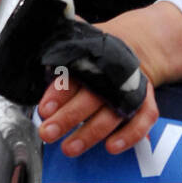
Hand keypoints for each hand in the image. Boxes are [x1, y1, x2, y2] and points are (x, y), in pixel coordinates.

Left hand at [36, 2, 181, 157]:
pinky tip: (112, 147)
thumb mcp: (79, 40)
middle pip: (90, 97)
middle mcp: (111, 74)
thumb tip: (35, 34)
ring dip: (91, 133)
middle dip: (68, 118)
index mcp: (91, 58)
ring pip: (113, 113)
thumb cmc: (96, 51)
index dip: (59, 91)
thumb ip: (59, 44)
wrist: (136, 44)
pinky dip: (130, 135)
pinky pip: (144, 119)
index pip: (74, 73)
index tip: (44, 107)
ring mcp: (131, 88)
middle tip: (47, 133)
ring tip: (69, 148)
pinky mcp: (146, 101)